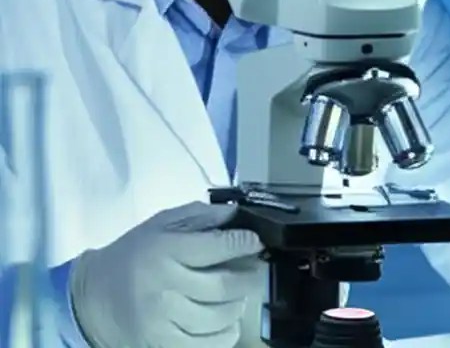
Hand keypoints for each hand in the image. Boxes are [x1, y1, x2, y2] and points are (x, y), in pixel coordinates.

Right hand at [70, 202, 263, 347]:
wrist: (92, 297)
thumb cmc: (134, 256)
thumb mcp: (161, 224)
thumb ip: (200, 216)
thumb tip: (237, 215)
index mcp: (164, 251)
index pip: (217, 247)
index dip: (244, 243)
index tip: (256, 243)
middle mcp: (164, 286)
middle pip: (225, 286)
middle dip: (250, 278)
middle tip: (255, 271)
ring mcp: (162, 319)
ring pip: (219, 317)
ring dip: (238, 306)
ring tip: (238, 297)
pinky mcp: (160, 343)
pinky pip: (205, 344)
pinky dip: (225, 335)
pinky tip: (228, 324)